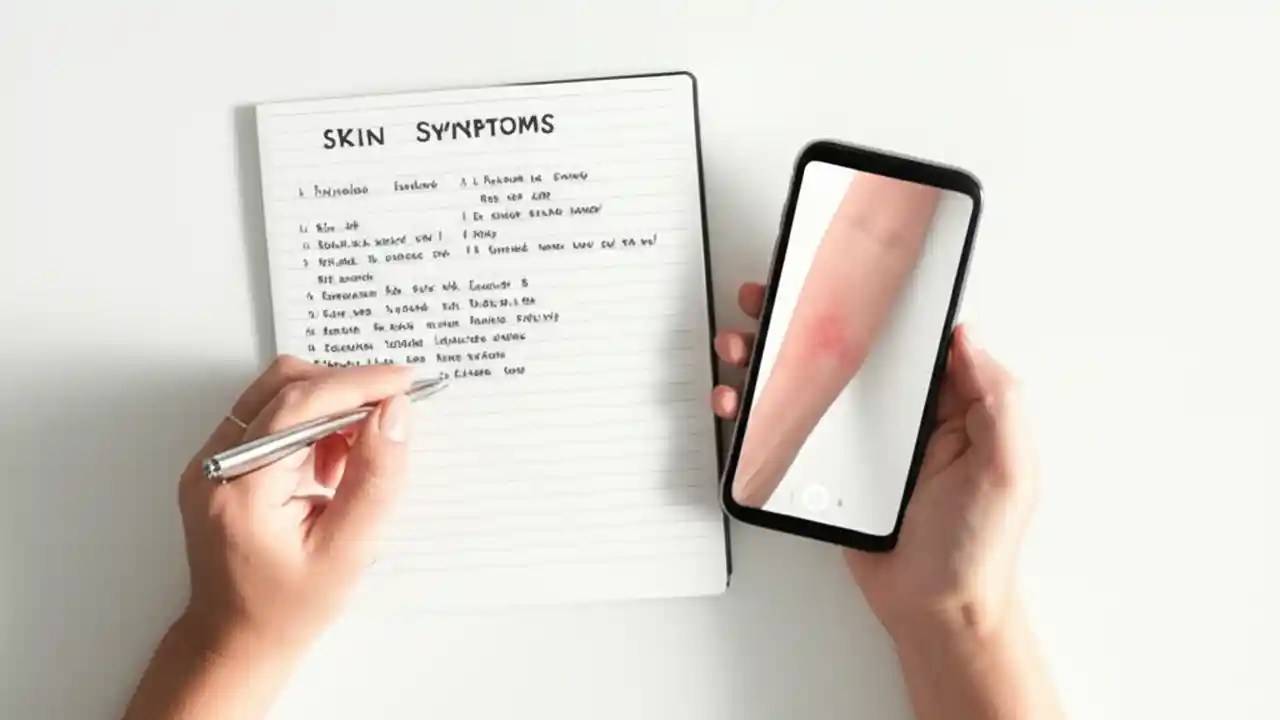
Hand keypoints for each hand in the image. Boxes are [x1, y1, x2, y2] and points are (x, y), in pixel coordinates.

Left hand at [125, 357, 415, 718]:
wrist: (237, 638)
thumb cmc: (289, 607)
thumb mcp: (347, 551)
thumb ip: (374, 480)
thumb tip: (394, 414)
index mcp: (240, 488)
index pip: (299, 405)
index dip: (357, 384)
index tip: (405, 382)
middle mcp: (213, 465)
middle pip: (283, 385)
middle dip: (344, 390)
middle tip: (389, 417)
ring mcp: (210, 461)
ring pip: (276, 394)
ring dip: (327, 407)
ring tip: (352, 461)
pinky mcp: (220, 462)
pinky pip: (269, 416)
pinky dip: (310, 425)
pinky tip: (330, 467)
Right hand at [713, 285, 1037, 639]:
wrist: (935, 611)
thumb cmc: (978, 546)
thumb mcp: (1007, 465)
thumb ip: (995, 396)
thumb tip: (965, 334)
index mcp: (947, 402)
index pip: (905, 336)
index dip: (870, 303)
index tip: (835, 277)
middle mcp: (901, 414)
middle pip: (845, 352)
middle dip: (803, 323)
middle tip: (768, 303)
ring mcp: (861, 441)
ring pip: (809, 386)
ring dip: (770, 361)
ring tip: (741, 349)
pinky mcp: (829, 470)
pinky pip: (791, 430)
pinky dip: (761, 414)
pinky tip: (742, 405)